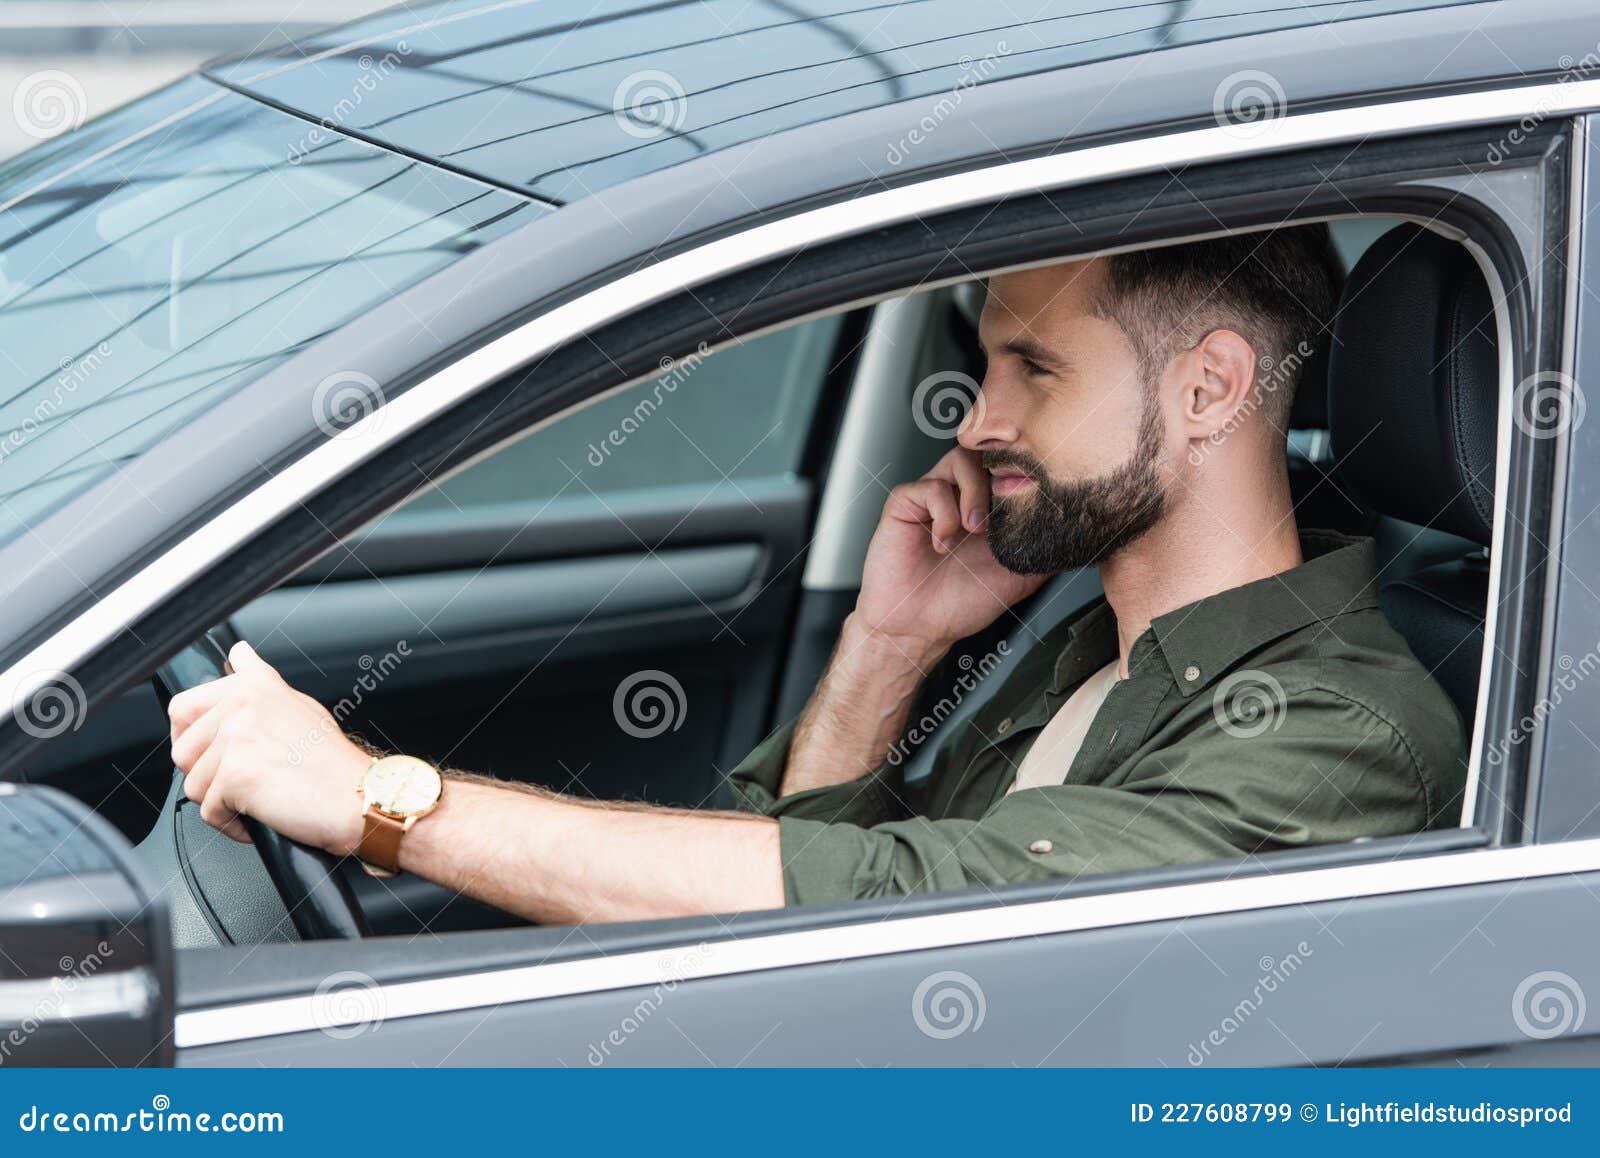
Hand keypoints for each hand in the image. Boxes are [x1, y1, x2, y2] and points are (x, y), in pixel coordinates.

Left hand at [168, 641, 370, 853]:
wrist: (358, 796)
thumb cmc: (333, 761)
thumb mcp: (297, 704)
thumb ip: (259, 680)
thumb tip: (239, 654)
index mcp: (251, 687)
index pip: (183, 708)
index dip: (189, 739)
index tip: (209, 754)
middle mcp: (241, 705)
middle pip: (183, 751)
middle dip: (207, 776)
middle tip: (244, 781)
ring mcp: (236, 739)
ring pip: (193, 785)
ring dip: (222, 802)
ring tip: (261, 798)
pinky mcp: (235, 775)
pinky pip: (208, 812)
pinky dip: (232, 824)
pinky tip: (263, 815)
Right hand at [855, 447, 1049, 655]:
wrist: (918, 629)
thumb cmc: (960, 603)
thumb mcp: (1020, 578)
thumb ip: (1046, 552)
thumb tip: (1083, 537)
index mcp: (989, 506)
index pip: (1011, 467)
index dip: (1027, 471)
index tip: (1042, 489)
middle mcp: (960, 495)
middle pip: (988, 451)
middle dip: (1003, 474)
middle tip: (1009, 507)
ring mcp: (932, 497)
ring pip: (960, 459)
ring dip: (975, 493)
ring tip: (976, 528)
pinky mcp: (904, 504)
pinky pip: (929, 487)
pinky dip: (944, 514)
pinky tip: (943, 544)